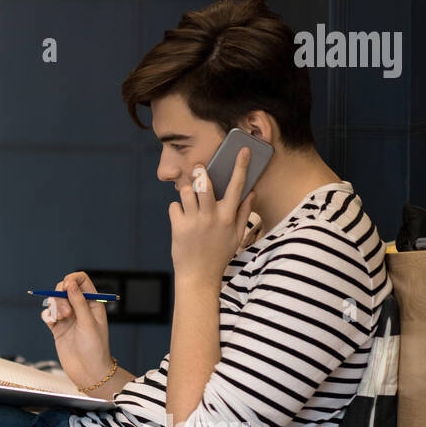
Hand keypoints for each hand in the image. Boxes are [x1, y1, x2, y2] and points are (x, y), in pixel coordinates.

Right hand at [41, 271, 112, 389]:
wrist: (89, 372)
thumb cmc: (95, 350)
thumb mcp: (89, 323)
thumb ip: (79, 301)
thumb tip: (70, 283)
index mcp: (92, 303)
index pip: (81, 281)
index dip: (72, 280)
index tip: (65, 288)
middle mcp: (80, 308)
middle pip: (64, 289)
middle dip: (61, 296)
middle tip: (66, 313)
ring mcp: (68, 318)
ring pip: (55, 301)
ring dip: (54, 306)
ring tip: (60, 320)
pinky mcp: (58, 328)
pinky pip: (48, 314)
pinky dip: (47, 315)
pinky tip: (51, 322)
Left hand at [169, 146, 256, 286]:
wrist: (199, 276)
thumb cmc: (219, 254)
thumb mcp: (236, 236)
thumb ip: (244, 213)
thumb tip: (251, 192)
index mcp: (228, 217)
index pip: (237, 186)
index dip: (241, 166)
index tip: (242, 150)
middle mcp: (212, 217)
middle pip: (205, 185)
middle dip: (200, 172)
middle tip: (198, 167)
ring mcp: (194, 222)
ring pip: (186, 192)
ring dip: (186, 191)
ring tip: (189, 199)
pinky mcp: (178, 227)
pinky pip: (174, 207)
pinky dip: (177, 210)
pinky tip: (182, 219)